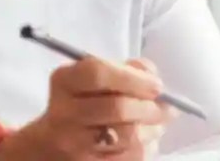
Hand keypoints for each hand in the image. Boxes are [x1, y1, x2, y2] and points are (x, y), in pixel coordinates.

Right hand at [0, 58, 174, 159]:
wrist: (52, 146)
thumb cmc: (81, 103)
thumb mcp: (90, 78)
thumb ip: (122, 68)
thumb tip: (151, 75)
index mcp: (64, 82)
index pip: (97, 73)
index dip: (132, 77)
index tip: (156, 84)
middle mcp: (65, 114)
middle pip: (116, 108)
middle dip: (150, 107)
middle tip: (167, 107)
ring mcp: (76, 145)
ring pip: (129, 137)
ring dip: (153, 129)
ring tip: (158, 123)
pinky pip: (131, 158)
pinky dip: (148, 147)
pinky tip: (147, 139)